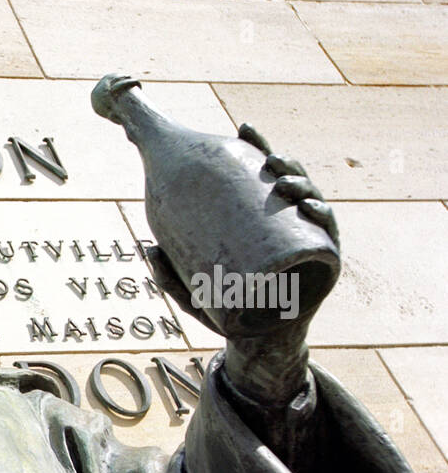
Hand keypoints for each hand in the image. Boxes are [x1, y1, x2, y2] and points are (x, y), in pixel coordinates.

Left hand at [145, 126, 337, 408]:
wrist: (255, 344)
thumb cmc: (226, 311)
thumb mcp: (192, 293)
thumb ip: (170, 275)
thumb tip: (146, 247)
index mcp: (262, 218)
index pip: (262, 174)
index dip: (257, 148)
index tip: (244, 128)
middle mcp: (288, 223)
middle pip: (290, 182)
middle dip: (284, 165)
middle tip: (268, 161)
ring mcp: (308, 242)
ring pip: (311, 203)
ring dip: (302, 186)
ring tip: (283, 184)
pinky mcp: (322, 265)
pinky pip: (326, 237)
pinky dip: (321, 219)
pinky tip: (311, 207)